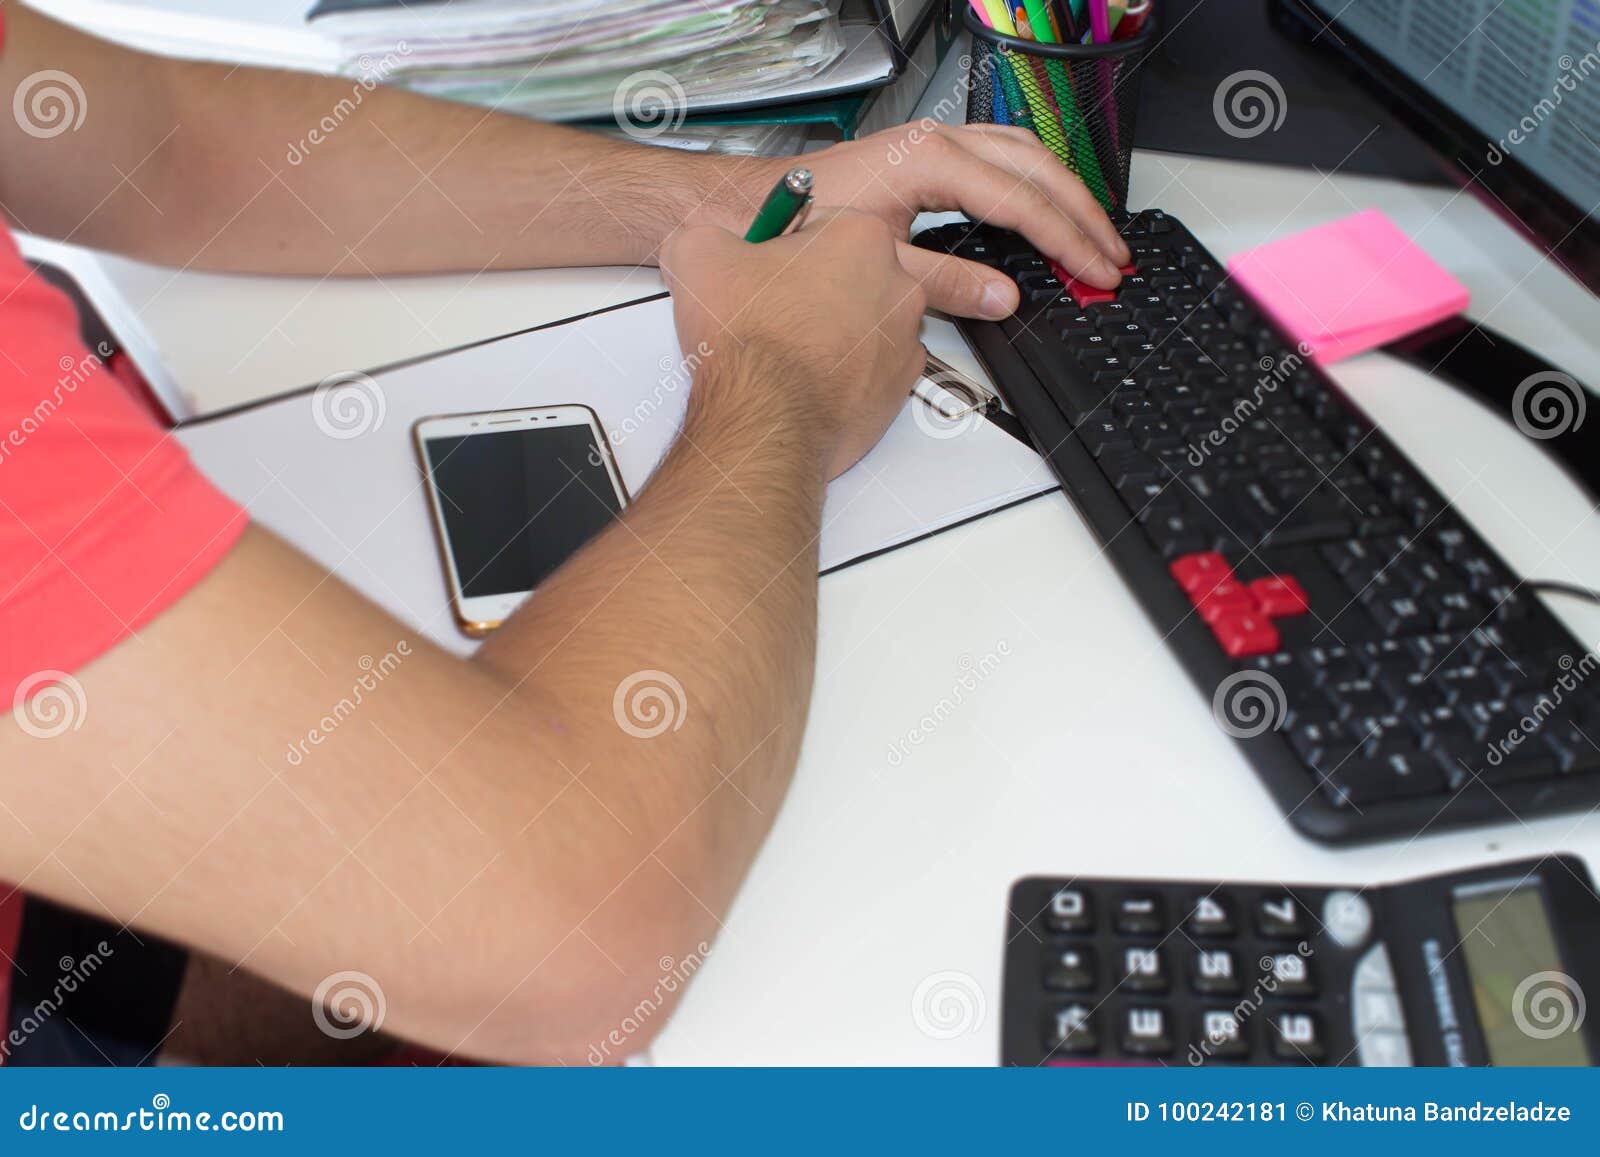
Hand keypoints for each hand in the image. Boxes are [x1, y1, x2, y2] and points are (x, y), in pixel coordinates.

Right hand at [659, 210, 925, 479]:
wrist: (767, 422)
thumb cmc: (748, 336)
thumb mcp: (698, 255)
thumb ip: (708, 236)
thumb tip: (708, 247)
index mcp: (862, 236)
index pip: (818, 226)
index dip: (780, 249)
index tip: (760, 272)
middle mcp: (899, 284)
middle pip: (846, 274)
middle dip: (811, 289)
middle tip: (769, 314)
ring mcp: (905, 341)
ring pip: (861, 323)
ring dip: (829, 331)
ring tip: (786, 353)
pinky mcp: (899, 389)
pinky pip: (869, 369)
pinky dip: (843, 373)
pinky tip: (808, 383)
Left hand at [725, 124, 1129, 320]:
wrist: (749, 207)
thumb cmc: (798, 226)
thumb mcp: (875, 261)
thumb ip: (944, 282)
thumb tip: (1002, 297)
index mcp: (928, 162)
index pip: (1020, 202)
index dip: (1066, 241)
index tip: (1096, 273)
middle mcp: (937, 142)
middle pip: (1037, 169)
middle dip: (1083, 215)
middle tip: (1113, 260)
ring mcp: (934, 144)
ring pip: (1025, 154)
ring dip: (1066, 193)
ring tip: (1096, 235)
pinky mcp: (928, 156)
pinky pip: (1002, 157)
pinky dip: (1036, 182)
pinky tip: (1050, 208)